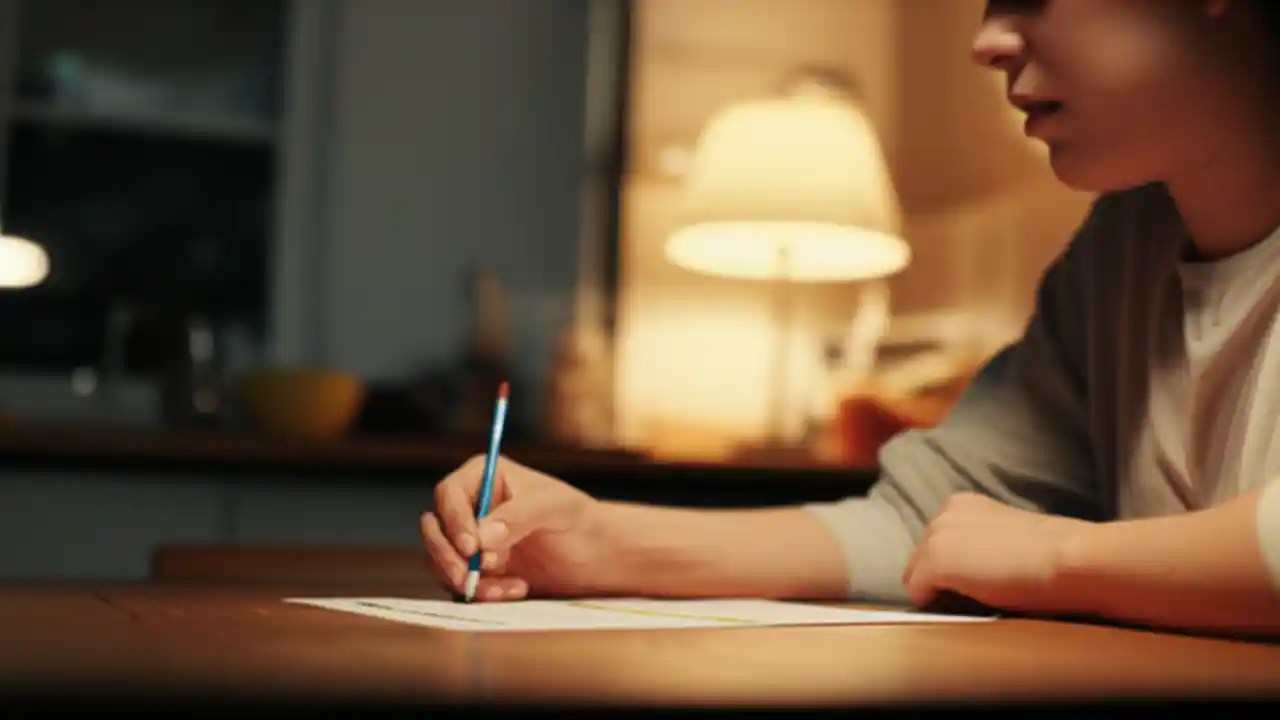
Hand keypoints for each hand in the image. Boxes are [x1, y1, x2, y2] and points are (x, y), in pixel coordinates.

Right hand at [421, 455, 601, 601]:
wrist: (594, 554)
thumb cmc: (577, 518)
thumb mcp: (553, 508)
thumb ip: (517, 517)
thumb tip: (481, 538)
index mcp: (483, 476)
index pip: (449, 494)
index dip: (453, 521)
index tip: (470, 547)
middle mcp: (469, 505)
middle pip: (433, 528)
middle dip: (446, 556)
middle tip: (469, 578)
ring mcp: (469, 538)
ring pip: (441, 560)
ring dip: (467, 579)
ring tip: (506, 588)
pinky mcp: (475, 568)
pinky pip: (460, 583)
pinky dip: (481, 592)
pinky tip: (516, 589)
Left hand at [902, 493, 1089, 613]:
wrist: (1075, 560)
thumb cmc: (1058, 555)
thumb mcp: (1009, 538)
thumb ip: (983, 545)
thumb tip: (973, 571)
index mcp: (962, 504)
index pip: (936, 544)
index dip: (953, 568)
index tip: (977, 582)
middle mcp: (943, 514)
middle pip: (919, 560)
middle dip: (940, 581)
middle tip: (977, 597)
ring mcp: (937, 537)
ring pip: (915, 577)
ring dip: (939, 592)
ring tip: (978, 601)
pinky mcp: (936, 563)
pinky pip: (918, 594)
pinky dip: (937, 606)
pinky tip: (970, 606)